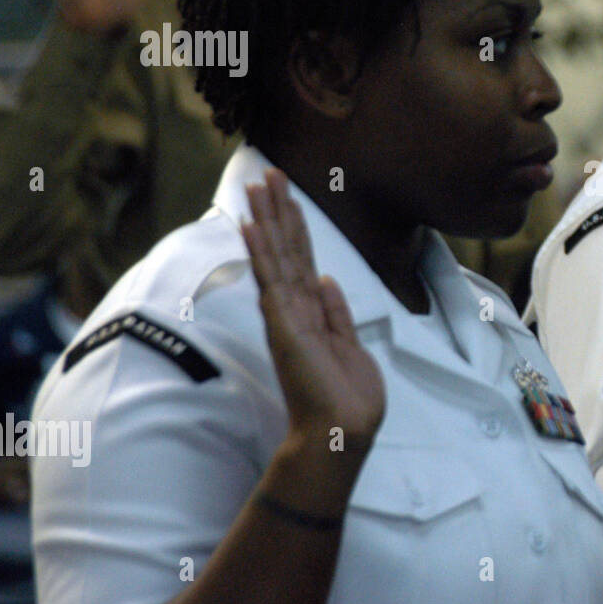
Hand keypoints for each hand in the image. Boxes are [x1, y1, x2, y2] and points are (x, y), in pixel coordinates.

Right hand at [241, 169, 385, 452]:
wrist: (342, 431)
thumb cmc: (348, 398)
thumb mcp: (352, 347)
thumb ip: (338, 313)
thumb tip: (327, 279)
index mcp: (314, 314)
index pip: (303, 260)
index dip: (296, 226)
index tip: (288, 195)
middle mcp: (295, 309)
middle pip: (286, 249)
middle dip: (278, 210)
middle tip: (268, 172)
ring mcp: (286, 316)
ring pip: (275, 256)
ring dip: (266, 219)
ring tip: (257, 184)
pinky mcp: (283, 326)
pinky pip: (270, 280)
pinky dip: (260, 251)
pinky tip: (250, 225)